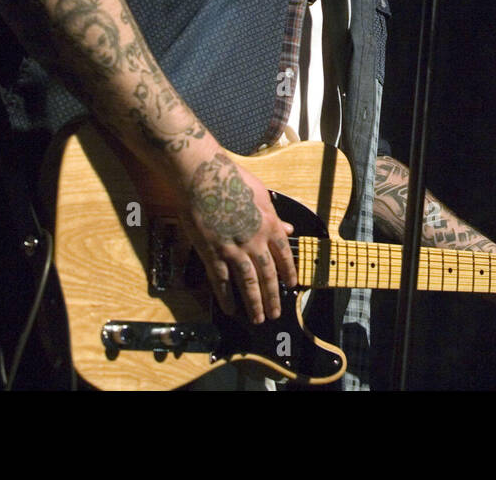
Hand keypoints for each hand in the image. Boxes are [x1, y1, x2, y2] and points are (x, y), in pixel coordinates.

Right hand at [182, 152, 298, 323]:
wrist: (203, 177)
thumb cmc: (232, 179)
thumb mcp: (261, 194)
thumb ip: (274, 215)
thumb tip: (289, 228)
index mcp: (269, 224)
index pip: (283, 254)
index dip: (288, 271)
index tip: (291, 285)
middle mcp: (255, 241)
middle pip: (268, 274)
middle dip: (273, 296)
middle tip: (276, 313)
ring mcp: (233, 249)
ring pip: (248, 282)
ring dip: (255, 303)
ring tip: (259, 318)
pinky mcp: (212, 253)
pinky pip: (221, 281)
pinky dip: (226, 297)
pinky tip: (231, 309)